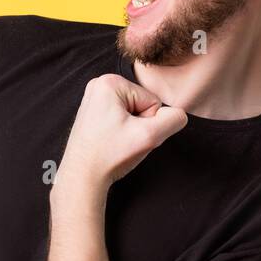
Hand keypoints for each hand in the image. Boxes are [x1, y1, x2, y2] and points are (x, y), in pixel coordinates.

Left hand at [55, 74, 187, 193]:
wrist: (82, 177)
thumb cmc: (109, 156)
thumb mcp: (149, 136)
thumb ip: (173, 120)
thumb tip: (178, 114)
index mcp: (109, 82)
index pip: (153, 101)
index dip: (148, 123)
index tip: (127, 135)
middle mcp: (99, 85)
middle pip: (143, 105)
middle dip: (139, 126)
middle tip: (121, 141)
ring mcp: (94, 98)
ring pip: (134, 113)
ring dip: (131, 130)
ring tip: (114, 142)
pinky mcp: (93, 112)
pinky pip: (121, 118)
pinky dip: (120, 132)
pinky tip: (109, 142)